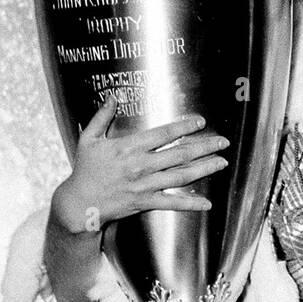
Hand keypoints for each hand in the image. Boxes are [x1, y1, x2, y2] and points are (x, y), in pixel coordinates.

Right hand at [52, 95, 228, 235]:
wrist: (79, 204)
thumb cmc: (84, 170)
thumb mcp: (88, 138)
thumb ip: (102, 117)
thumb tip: (113, 97)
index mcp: (129, 148)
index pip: (163, 134)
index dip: (184, 127)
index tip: (200, 122)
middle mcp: (141, 166)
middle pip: (179, 155)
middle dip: (204, 147)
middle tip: (223, 142)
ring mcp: (145, 185)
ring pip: (180, 177)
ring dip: (204, 169)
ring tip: (222, 162)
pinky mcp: (145, 202)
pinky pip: (171, 203)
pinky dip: (190, 204)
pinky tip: (207, 203)